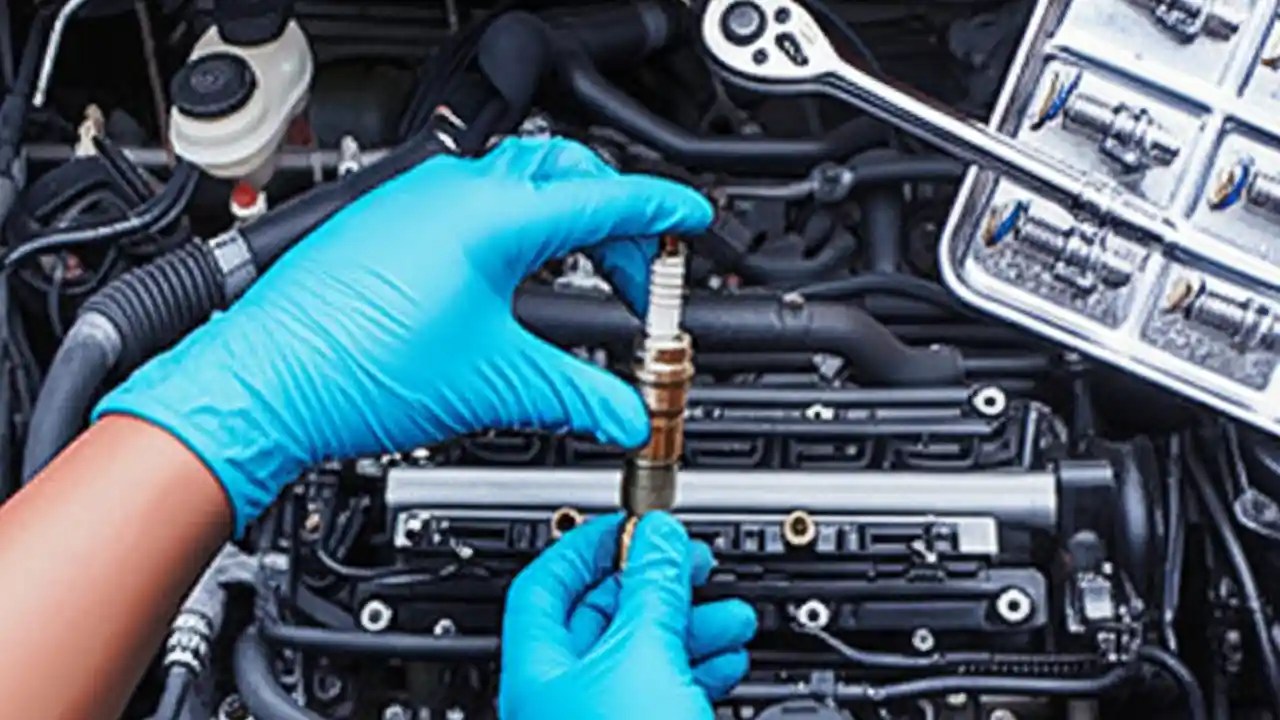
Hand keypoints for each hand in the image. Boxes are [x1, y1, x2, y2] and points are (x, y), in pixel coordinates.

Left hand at [94, 138, 712, 533]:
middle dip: (615, 216)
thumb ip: (578, 395)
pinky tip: (517, 273)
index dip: (661, 210)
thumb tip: (626, 414)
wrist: (266, 382)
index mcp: (492, 216)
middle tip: (640, 269)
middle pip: (567, 174)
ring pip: (518, 181)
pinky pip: (474, 200)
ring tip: (583, 271)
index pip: (604, 198)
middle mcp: (454, 192)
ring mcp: (416, 200)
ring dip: (564, 218)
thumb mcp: (495, 383)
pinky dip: (517, 226)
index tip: (692, 218)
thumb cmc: (358, 370)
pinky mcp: (390, 221)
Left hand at [501, 513, 755, 719]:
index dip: (588, 545)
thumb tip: (657, 536)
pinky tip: (727, 655)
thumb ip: (652, 588)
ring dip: (690, 626)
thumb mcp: (645, 656)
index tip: (630, 524)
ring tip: (730, 612)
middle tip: (691, 562)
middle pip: (603, 617)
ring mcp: (602, 719)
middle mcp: (563, 698)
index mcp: (538, 673)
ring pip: (643, 656)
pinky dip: (699, 667)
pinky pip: (667, 690)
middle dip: (656, 584)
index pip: (545, 585)